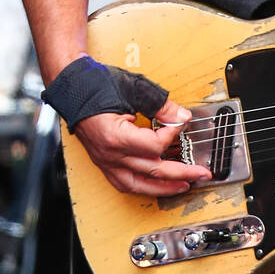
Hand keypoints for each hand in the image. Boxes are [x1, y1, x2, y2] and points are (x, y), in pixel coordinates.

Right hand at [75, 97, 209, 196]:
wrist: (72, 88)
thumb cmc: (96, 86)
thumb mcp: (134, 89)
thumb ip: (160, 105)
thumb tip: (181, 117)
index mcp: (115, 137)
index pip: (155, 146)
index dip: (173, 134)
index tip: (180, 122)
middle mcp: (110, 154)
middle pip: (152, 170)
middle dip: (182, 173)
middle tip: (202, 173)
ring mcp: (105, 161)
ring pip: (139, 184)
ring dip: (164, 187)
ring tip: (184, 186)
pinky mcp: (104, 162)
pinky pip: (126, 183)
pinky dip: (144, 186)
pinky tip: (157, 185)